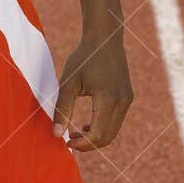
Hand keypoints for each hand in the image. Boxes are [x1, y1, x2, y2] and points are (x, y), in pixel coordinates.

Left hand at [54, 32, 132, 150]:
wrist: (104, 38)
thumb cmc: (83, 57)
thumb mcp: (68, 83)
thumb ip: (62, 109)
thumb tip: (56, 134)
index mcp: (107, 98)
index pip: (97, 134)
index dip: (82, 144)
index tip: (66, 142)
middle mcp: (122, 101)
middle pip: (107, 137)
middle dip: (89, 144)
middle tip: (69, 141)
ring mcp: (127, 99)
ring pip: (113, 131)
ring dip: (96, 137)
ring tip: (75, 134)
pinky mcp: (127, 96)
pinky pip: (117, 121)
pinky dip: (103, 128)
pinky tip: (87, 125)